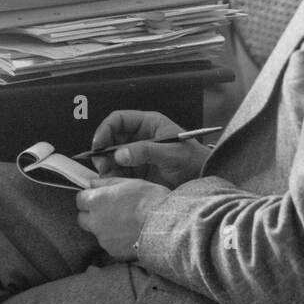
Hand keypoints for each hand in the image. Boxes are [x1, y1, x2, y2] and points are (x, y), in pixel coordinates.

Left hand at [75, 176, 169, 260]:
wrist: (163, 226)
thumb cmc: (149, 200)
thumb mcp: (129, 182)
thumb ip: (107, 182)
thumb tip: (94, 183)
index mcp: (96, 200)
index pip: (80, 199)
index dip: (89, 197)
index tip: (98, 197)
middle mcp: (95, 220)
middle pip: (82, 218)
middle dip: (91, 214)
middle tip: (107, 210)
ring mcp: (103, 238)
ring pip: (95, 232)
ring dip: (103, 227)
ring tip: (123, 223)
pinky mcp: (112, 251)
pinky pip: (108, 244)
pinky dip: (114, 239)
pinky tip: (128, 234)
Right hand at [88, 110, 210, 188]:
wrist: (204, 181)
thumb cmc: (194, 161)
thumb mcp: (172, 154)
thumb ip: (146, 151)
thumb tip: (120, 154)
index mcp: (149, 124)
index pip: (119, 120)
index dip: (105, 129)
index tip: (99, 144)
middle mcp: (140, 137)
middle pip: (112, 139)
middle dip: (104, 152)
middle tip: (102, 166)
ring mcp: (138, 154)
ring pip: (112, 157)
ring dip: (107, 166)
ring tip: (108, 177)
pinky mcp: (138, 171)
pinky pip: (119, 171)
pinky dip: (114, 177)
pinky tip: (115, 183)